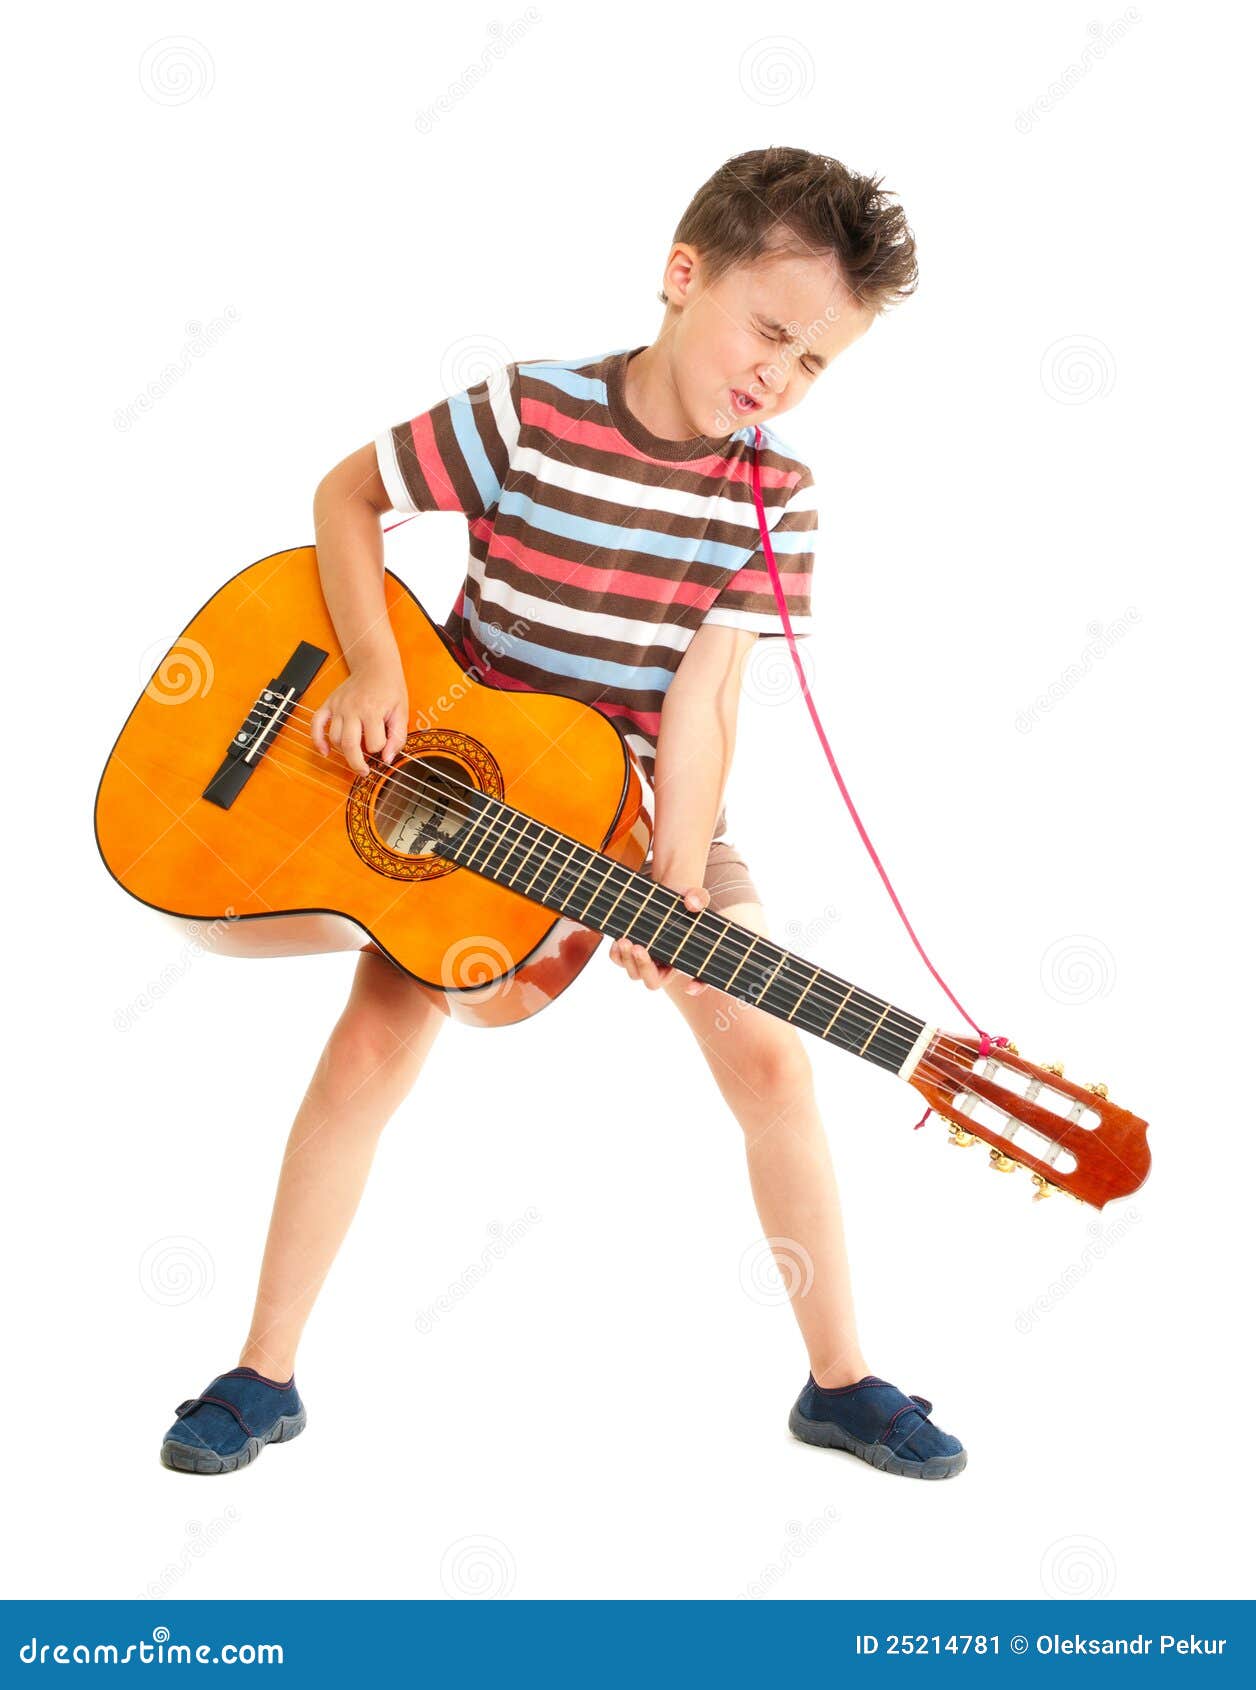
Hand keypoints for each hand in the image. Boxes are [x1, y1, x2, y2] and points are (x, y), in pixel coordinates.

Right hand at [310, 659, 408, 774]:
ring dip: (344, 751)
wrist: (376, 665)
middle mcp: (352, 709)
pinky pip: (316, 724)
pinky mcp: (329, 704)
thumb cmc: (390, 688)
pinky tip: (325, 752)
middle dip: (357, 764)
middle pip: (349, 746)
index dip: (381, 748)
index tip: (385, 744)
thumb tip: (387, 759)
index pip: (374, 744)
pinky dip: (317, 739)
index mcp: (372, 711)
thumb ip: (397, 737)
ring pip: (334, 738)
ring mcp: (338, 706)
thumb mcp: (402, 711)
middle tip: (364, 772)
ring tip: (355, 752)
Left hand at [608, 886, 710, 995]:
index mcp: (686, 958)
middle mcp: (664, 965)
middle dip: (644, 968)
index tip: (689, 987)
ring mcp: (645, 961)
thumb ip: (698, 897)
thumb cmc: (681, 901)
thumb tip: (693, 903)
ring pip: (634, 973)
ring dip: (628, 960)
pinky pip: (619, 960)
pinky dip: (616, 954)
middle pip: (653, 982)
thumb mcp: (694, 896)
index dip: (698, 987)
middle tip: (640, 948)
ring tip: (625, 940)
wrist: (660, 897)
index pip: (700, 980)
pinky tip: (620, 938)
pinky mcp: (628, 952)